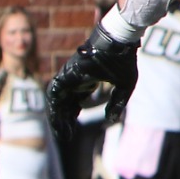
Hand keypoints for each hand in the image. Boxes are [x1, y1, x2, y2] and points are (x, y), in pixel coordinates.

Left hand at [47, 23, 139, 141]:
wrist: (119, 41)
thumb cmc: (123, 60)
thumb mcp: (125, 85)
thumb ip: (118, 102)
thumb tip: (110, 119)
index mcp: (86, 81)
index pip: (74, 103)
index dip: (71, 118)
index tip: (71, 132)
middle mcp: (75, 80)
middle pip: (63, 105)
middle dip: (63, 122)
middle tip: (64, 137)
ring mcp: (69, 77)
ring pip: (56, 101)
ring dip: (56, 118)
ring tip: (60, 134)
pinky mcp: (66, 75)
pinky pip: (54, 94)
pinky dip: (54, 108)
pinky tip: (57, 121)